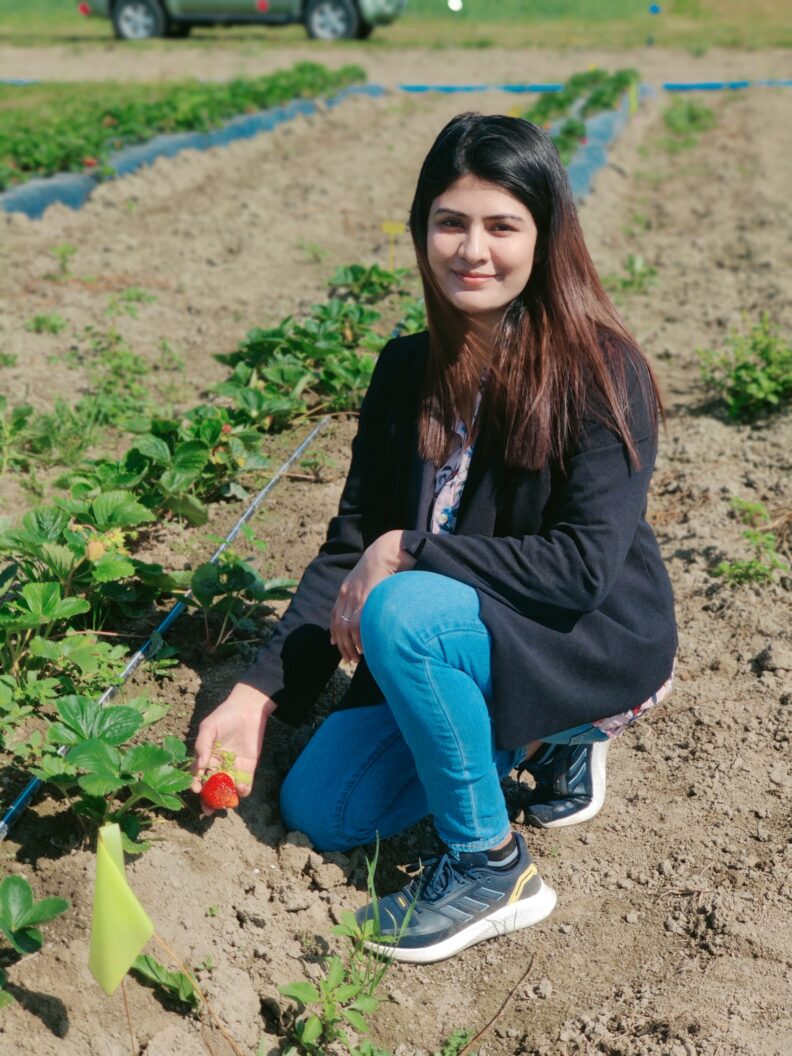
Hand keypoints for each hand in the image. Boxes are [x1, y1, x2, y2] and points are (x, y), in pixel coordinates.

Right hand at [191, 682, 276, 814]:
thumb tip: (199, 766)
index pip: (198, 775)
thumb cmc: (224, 715)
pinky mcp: (248, 767)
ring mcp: (233, 768)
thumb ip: (202, 745)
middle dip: (209, 800)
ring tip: (226, 801)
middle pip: (211, 787)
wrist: (248, 708)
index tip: (195, 789)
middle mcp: (218, 766)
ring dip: (226, 797)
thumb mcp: (209, 727)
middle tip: (208, 810)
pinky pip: (245, 783)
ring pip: (228, 789)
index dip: (195, 784)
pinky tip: (241, 789)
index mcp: (206, 757)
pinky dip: (243, 790)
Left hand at [330, 530, 414, 662]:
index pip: (335, 616)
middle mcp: (347, 595)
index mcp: (346, 589)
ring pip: (346, 629)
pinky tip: (364, 647)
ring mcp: (356, 597)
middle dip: (341, 645)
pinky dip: (359, 639)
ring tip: (357, 658)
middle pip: (338, 626)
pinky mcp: (366, 600)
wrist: (387, 551)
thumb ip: (365, 590)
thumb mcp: (368, 577)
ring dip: (350, 646)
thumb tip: (370, 602)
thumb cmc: (383, 563)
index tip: (335, 644)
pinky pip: (358, 624)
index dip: (334, 632)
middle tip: (348, 659)